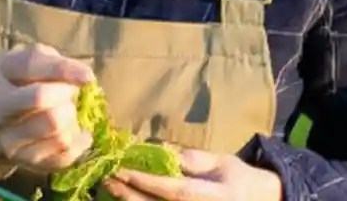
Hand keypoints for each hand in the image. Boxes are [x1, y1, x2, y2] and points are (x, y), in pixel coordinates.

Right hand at [0, 43, 97, 174]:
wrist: (0, 121)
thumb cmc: (24, 83)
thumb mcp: (35, 62)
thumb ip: (58, 65)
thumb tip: (86, 78)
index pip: (31, 67)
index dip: (63, 70)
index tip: (87, 77)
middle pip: (40, 101)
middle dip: (66, 98)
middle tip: (71, 95)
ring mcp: (9, 140)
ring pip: (58, 134)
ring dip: (72, 121)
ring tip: (68, 113)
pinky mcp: (26, 162)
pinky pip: (66, 155)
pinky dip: (78, 142)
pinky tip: (74, 132)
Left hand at [100, 148, 283, 200]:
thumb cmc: (239, 179)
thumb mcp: (221, 162)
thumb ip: (193, 159)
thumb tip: (161, 151)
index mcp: (213, 197)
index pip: (175, 191)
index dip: (146, 181)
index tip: (122, 168)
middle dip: (130, 194)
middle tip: (107, 178)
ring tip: (111, 188)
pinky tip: (127, 197)